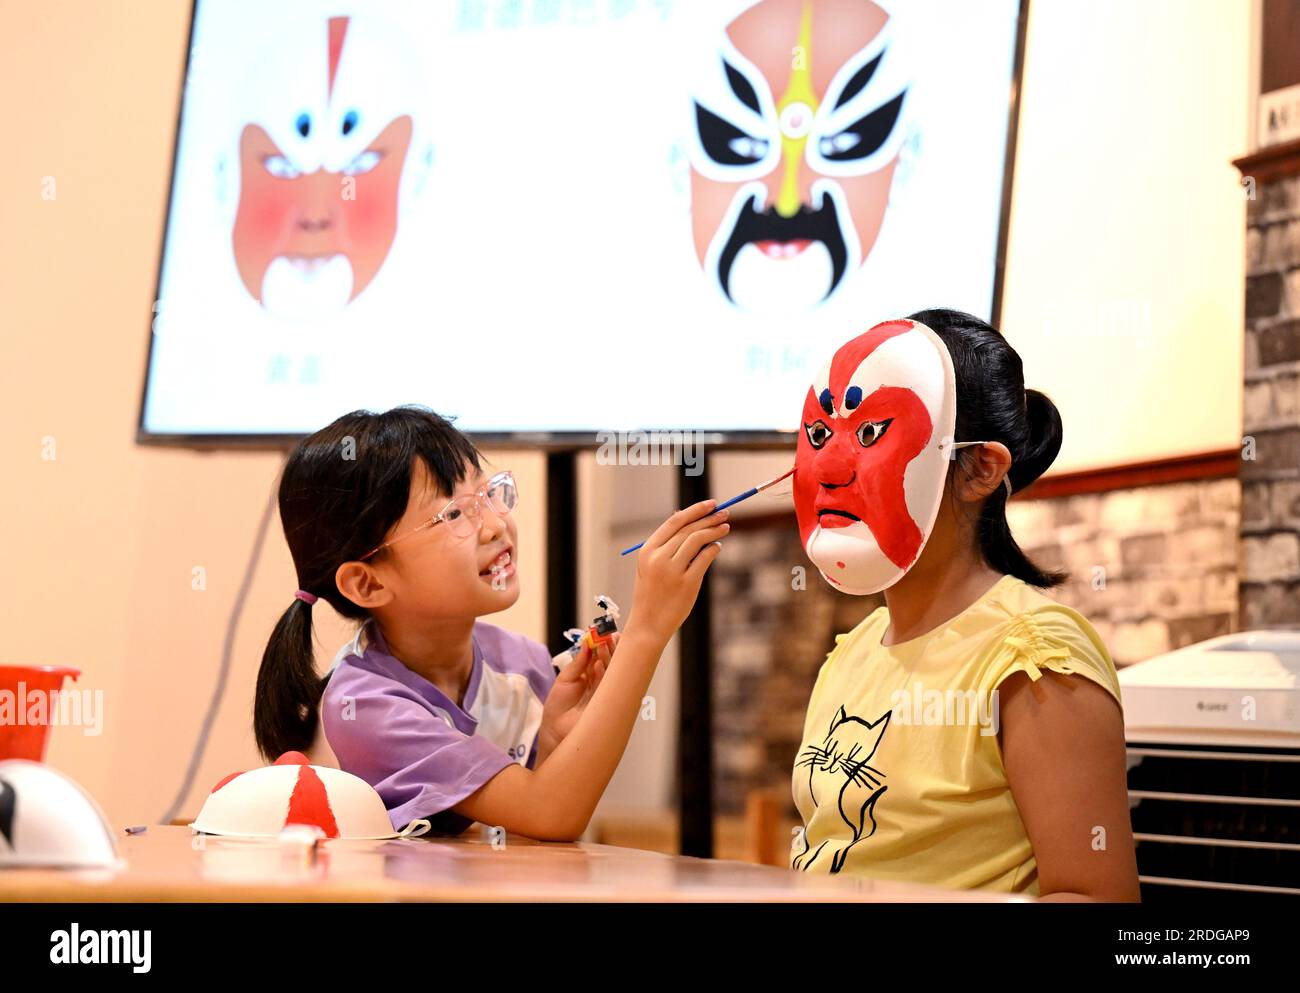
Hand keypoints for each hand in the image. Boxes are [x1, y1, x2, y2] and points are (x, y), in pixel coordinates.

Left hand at [537, 634, 615, 762]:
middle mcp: (601, 682)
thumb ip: (577, 663)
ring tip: (604, 644)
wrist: (555, 731)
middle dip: (610, 647)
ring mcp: (605, 692)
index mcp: (590, 676)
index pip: (600, 656)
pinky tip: (599, 662)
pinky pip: (609, 684)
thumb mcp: (565, 679)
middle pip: (610, 661)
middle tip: (608, 635)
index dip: (602, 644)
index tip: (601, 632)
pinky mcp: (607, 702)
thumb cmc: (558, 708)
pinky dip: (605, 672)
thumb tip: (586, 644)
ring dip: (609, 656)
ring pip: (613, 671)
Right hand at [624, 500, 727, 645]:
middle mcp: (659, 558)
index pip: (674, 522)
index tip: (711, 504)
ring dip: (714, 531)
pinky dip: (713, 549)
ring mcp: (673, 571)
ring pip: (697, 541)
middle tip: (725, 513)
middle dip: (709, 518)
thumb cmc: (652, 592)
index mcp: (648, 551)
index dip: (695, 510)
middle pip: (688, 529)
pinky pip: (704, 559)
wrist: (649, 624)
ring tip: (726, 527)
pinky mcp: (687, 584)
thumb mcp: (650, 565)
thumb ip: (665, 543)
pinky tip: (718, 546)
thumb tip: (681, 514)